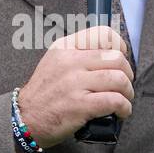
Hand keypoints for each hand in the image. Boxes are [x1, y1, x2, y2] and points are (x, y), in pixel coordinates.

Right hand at [16, 25, 134, 149]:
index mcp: (65, 48)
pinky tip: (120, 112)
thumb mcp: (54, 62)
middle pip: (116, 58)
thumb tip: (109, 53)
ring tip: (123, 99)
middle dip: (127, 74)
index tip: (122, 59)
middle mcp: (70, 62)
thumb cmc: (44, 94)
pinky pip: (115, 100)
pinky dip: (124, 108)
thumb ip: (78, 54)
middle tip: (124, 85)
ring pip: (119, 79)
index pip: (103, 34)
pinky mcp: (80, 105)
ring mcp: (75, 83)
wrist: (25, 119)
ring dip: (128, 92)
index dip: (120, 46)